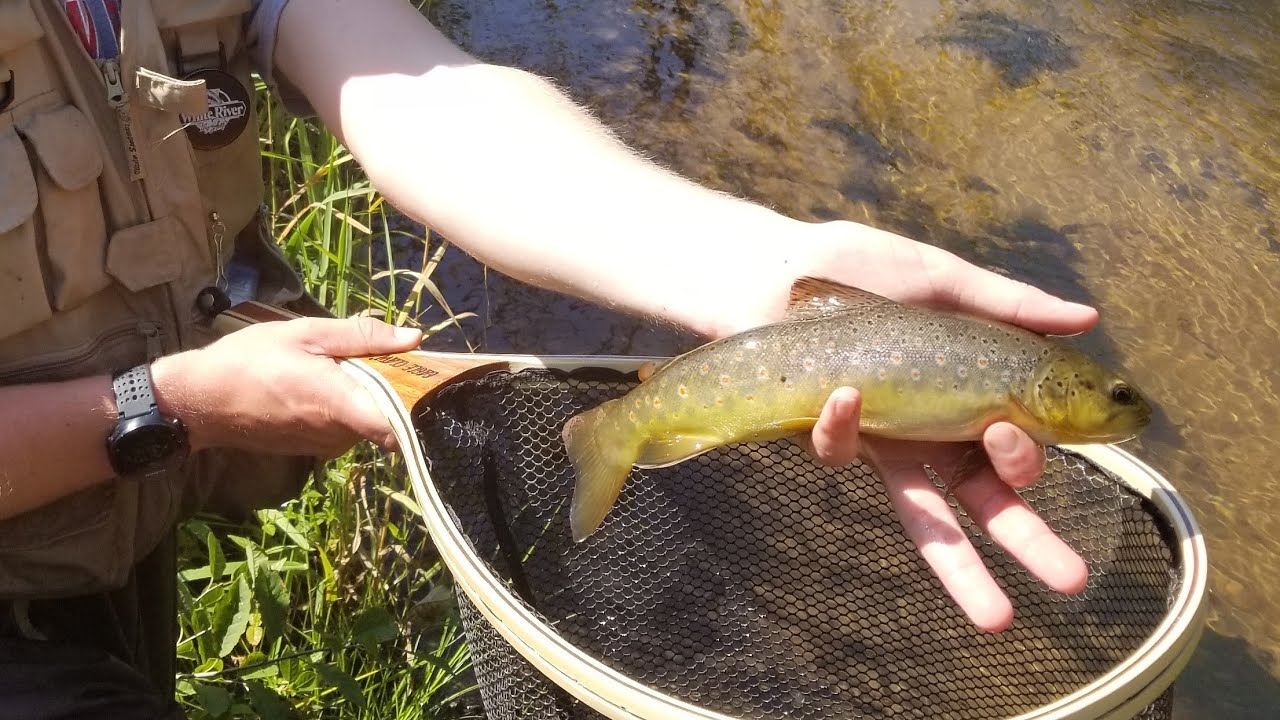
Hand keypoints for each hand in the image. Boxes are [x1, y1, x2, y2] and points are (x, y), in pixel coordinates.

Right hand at [152, 316, 422, 457]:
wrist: (200, 402)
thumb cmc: (249, 360)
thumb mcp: (306, 334)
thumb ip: (362, 337)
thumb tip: (414, 338)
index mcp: (341, 404)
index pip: (399, 426)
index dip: (421, 405)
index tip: (430, 380)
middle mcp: (340, 434)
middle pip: (388, 415)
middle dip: (391, 386)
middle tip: (378, 354)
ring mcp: (327, 446)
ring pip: (367, 420)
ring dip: (365, 395)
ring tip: (341, 365)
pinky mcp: (315, 450)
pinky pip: (346, 427)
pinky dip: (346, 406)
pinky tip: (325, 383)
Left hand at [769, 221, 1096, 631]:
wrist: (774, 266)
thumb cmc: (861, 270)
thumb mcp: (939, 278)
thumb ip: (1007, 304)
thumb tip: (1088, 320)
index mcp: (962, 396)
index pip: (1008, 444)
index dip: (1025, 456)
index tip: (1020, 433)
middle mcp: (925, 431)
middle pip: (981, 498)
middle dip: (1027, 541)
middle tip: (1072, 581)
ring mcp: (876, 438)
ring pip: (923, 516)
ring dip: (960, 566)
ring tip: (999, 616)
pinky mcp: (825, 430)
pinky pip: (841, 448)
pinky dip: (845, 423)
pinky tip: (849, 392)